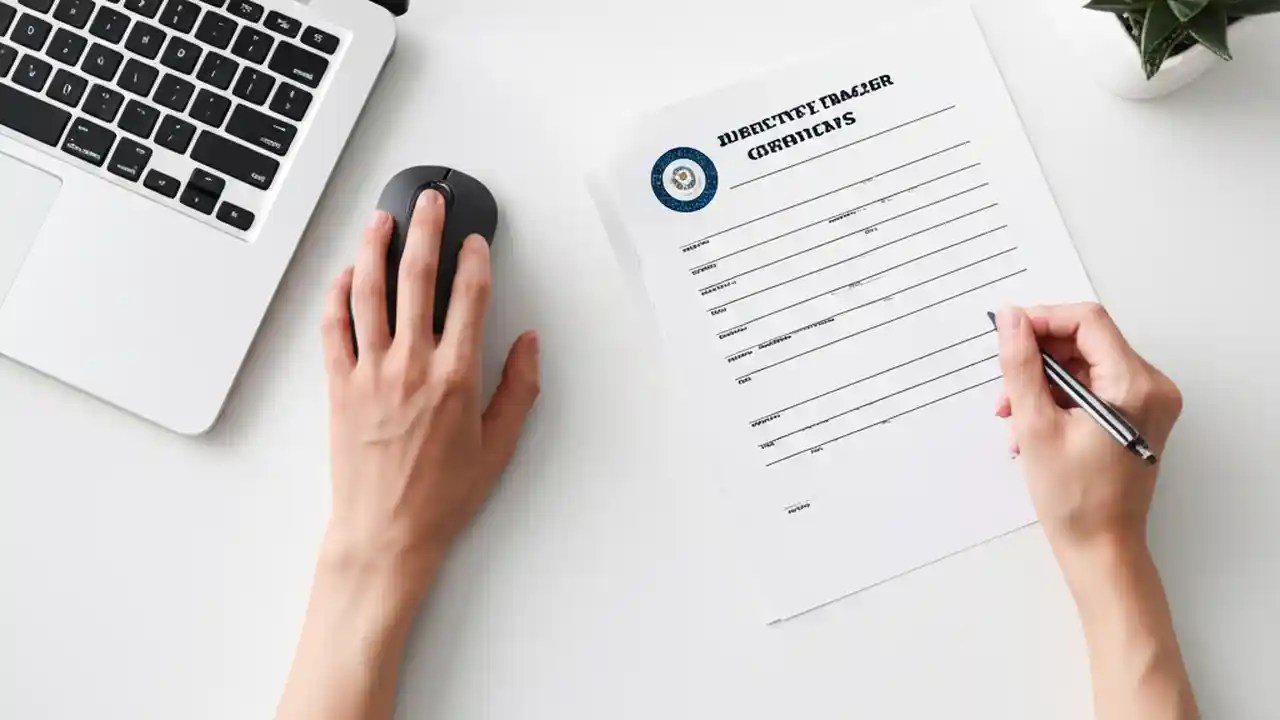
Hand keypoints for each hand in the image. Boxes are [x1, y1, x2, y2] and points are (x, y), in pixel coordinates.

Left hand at [320, 190, 539, 593]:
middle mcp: (412, 365)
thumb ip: (519, 388)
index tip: (475, 241)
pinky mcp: (338, 386)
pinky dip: (338, 295)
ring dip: (375, 248)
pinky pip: (334, 328)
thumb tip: (527, 343)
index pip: (469, 297)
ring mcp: (370, 372)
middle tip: (429, 201)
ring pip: (370, 292)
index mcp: (457, 377)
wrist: (386, 532)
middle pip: (417, 277)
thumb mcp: (500, 446)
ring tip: (381, 219)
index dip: (474, 259)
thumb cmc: (443, 496)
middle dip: (425, 230)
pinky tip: (346, 274)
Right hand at [994, 303, 1181, 566]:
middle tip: (1006, 389)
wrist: (1101, 547)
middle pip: (1085, 342)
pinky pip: (1092, 386)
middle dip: (1037, 360)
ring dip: (1043, 382)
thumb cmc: (1077, 500)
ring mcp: (1147, 402)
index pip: (1087, 322)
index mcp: (1135, 386)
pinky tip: (1034, 426)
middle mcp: (1151, 388)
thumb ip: (1021, 366)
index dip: (1042, 320)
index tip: (1008, 333)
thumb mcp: (1037, 425)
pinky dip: (1059, 398)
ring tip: (1014, 416)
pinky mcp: (1137, 415)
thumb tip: (1011, 320)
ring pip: (1084, 365)